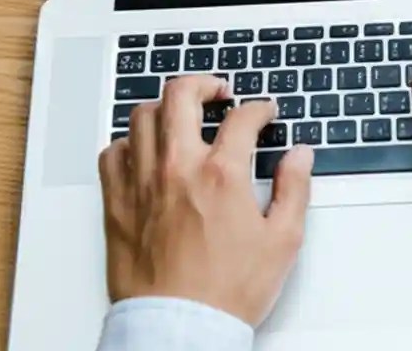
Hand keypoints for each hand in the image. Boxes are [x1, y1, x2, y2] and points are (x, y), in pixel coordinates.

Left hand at [98, 76, 314, 326]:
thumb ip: (294, 189)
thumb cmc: (226, 290)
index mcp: (221, 174)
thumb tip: (299, 156)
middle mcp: (178, 169)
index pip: (242, 117)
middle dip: (204, 84)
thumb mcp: (282, 240)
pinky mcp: (117, 203)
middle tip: (217, 92)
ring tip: (181, 115)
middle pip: (181, 95)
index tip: (264, 113)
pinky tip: (144, 151)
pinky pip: (112, 153)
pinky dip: (129, 143)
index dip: (259, 108)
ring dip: (165, 108)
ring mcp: (142, 183)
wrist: (180, 326)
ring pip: (142, 116)